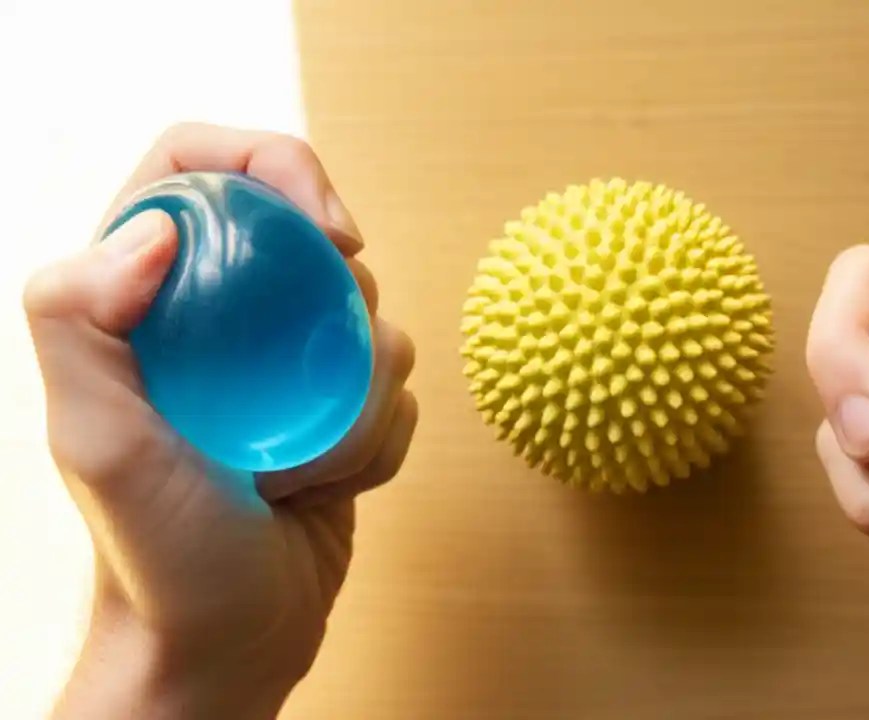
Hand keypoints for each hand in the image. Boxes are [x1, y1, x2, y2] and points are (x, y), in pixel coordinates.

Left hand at [25, 123, 418, 718]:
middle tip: (325, 370)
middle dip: (342, 302)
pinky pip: (397, 387)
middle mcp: (217, 316)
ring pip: (371, 316)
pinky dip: (380, 436)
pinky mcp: (337, 408)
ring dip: (361, 393)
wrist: (227, 643)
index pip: (205, 166)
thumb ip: (79, 320)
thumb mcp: (98, 439)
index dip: (278, 168)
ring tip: (303, 462)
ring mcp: (283, 362)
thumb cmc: (155, 555)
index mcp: (145, 296)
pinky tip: (332, 483)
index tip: (333, 235)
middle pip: (310, 234)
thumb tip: (159, 230)